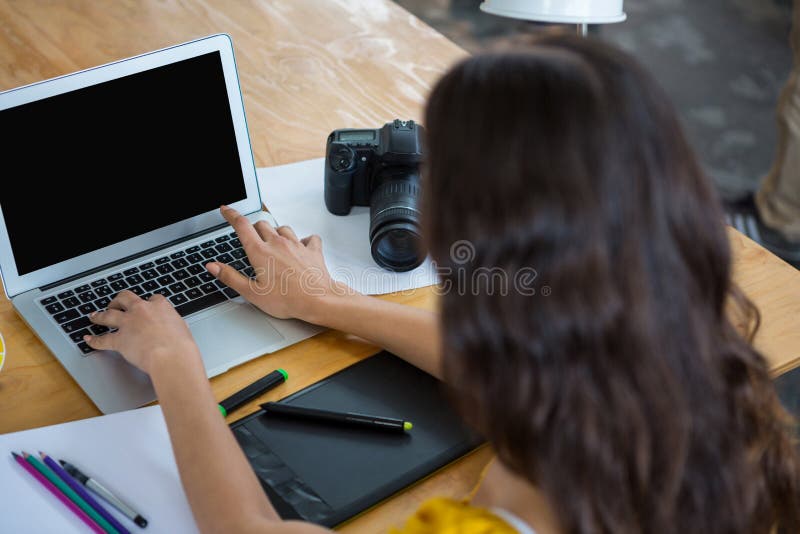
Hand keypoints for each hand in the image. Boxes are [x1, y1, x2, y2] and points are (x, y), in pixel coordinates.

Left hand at [84, 290, 201, 374]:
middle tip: (115, 304)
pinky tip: (89, 340)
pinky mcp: (119, 340)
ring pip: (108, 315)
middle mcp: (142, 311)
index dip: (148, 303)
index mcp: (160, 306)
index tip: (146, 307)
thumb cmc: (181, 346)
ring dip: (100, 315)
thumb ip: (172, 325)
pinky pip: (103, 340)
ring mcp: (128, 324)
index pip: (152, 299)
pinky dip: (94, 341)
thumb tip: (171, 329)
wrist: (172, 357)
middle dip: (118, 301)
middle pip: (125, 298)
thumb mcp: (182, 328)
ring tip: (95, 316)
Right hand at [207, 205, 350, 322]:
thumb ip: (230, 277)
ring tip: (274, 243)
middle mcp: (278, 243)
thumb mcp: (252, 293)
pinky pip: (308, 238)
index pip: (242, 226)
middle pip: (262, 224)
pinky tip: (301, 247)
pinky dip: (303, 240)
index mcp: (260, 252)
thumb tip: (213, 266)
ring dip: (276, 232)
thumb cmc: (287, 299)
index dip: (231, 215)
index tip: (225, 209)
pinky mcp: (312, 250)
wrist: (318, 300)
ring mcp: (296, 245)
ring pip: (283, 228)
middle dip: (254, 227)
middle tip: (251, 237)